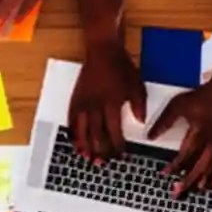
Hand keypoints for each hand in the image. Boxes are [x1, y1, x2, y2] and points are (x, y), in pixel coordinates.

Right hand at [69, 41, 146, 163]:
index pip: (114, 132)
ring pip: (81, 130)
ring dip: (84, 146)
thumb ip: (139, 104)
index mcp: (111, 103)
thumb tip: (141, 122)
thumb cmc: (121, 66)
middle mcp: (95, 106)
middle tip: (103, 163)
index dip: (118, 146)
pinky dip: (72, 132)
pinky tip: (74, 142)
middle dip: (100, 151)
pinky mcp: (75, 99)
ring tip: (86, 157)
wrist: (102, 49)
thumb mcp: (136, 84)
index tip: (122, 155)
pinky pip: (71, 119)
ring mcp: (83, 103)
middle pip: (96, 135)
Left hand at [149, 81, 211, 196]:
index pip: (185, 156)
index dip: (174, 167)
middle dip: (187, 182)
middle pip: (199, 169)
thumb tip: (150, 136)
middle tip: (176, 192)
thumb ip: (163, 121)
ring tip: (193, 191)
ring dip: (202, 183)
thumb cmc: (205, 96)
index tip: (165, 174)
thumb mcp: (179, 105)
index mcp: (199, 132)